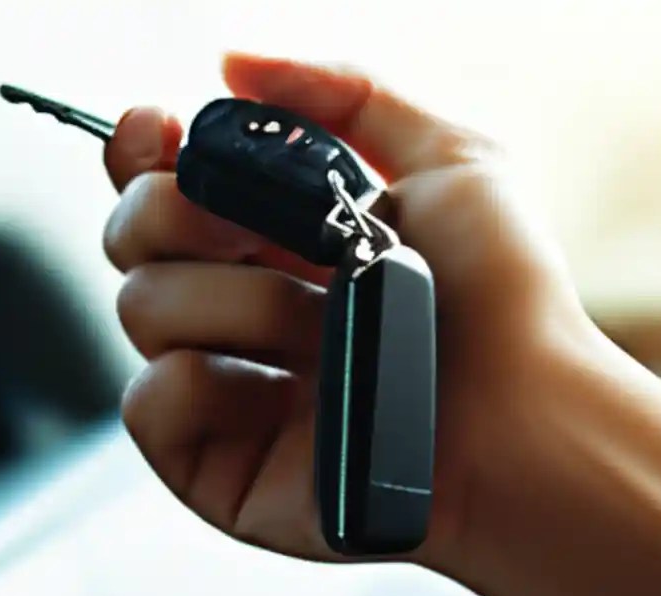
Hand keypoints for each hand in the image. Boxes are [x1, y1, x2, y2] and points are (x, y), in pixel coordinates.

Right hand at [102, 52, 599, 567]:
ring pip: (143, 308)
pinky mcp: (218, 466)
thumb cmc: (505, 301)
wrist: (528, 420)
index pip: (170, 183)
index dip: (147, 151)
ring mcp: (229, 387)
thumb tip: (233, 65)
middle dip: (175, 212)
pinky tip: (281, 395)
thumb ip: (345, 92)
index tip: (161, 131)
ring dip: (240, 303)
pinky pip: (148, 405)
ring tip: (326, 330)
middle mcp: (246, 308)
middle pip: (132, 235)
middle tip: (252, 229)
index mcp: (285, 241)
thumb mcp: (450, 160)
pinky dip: (203, 387)